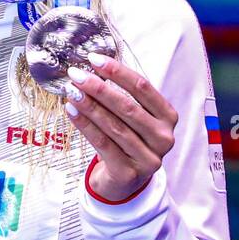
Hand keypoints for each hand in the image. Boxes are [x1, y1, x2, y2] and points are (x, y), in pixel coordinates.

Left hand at [62, 53, 177, 201]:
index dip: (118, 72)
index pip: (143, 88)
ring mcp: (148, 158)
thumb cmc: (129, 140)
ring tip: (71, 91)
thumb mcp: (133, 117)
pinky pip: (103, 144)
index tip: (94, 59)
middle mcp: (163, 137)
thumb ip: (123, 94)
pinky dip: (85, 126)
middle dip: (99, 88)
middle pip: (128, 107)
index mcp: (167, 117)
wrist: (125, 180)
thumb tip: (94, 66)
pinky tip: (72, 112)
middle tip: (76, 74)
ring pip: (114, 126)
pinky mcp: (129, 173)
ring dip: (89, 106)